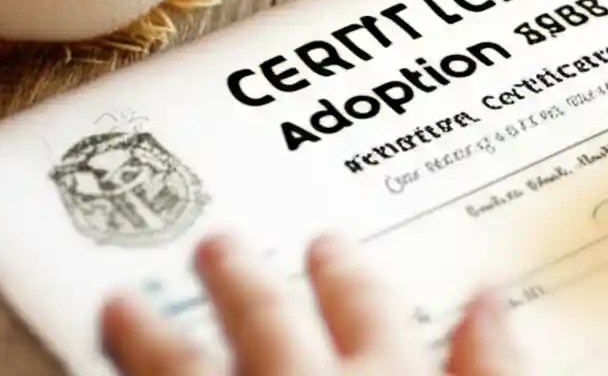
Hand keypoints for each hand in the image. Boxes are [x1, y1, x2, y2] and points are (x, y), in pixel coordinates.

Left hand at [100, 233, 523, 374]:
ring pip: (176, 369)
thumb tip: (487, 300)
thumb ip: (490, 372)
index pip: (365, 311)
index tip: (326, 246)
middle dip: (239, 279)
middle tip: (214, 245)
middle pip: (263, 322)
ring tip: (116, 306)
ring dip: (145, 336)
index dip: (345, 275)